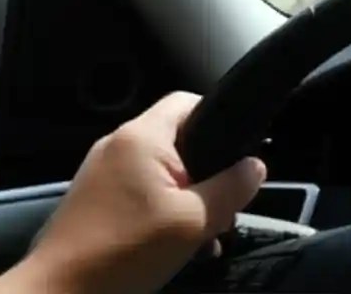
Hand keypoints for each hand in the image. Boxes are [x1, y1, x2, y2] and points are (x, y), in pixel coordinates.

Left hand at [0, 92, 265, 293]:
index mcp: (140, 138)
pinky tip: (177, 243)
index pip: (189, 101)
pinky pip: (142, 191)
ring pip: (163, 170)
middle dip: (210, 172)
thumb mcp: (193, 221)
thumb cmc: (124, 251)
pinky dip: (165, 208)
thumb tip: (255, 167)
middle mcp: (117, 146)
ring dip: (190, 197)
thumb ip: (231, 189)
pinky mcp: (95, 199)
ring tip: (204, 233)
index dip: (221, 120)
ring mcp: (102, 173)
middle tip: (224, 206)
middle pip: (180, 140)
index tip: (240, 155)